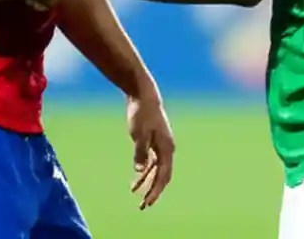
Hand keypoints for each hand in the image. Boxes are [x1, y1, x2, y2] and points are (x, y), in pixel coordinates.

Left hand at [127, 91, 174, 209]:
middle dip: (154, 191)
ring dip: (148, 184)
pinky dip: (145, 172)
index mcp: (167, 148)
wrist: (143, 96)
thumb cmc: (142, 113)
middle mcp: (167, 149)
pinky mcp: (154, 143)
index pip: (163, 175)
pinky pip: (151, 163)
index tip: (148, 203)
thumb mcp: (139, 134)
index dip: (156, 191)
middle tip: (144, 206)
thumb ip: (140, 152)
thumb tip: (139, 171)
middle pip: (162, 176)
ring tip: (138, 198)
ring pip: (157, 171)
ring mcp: (161, 146)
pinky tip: (136, 181)